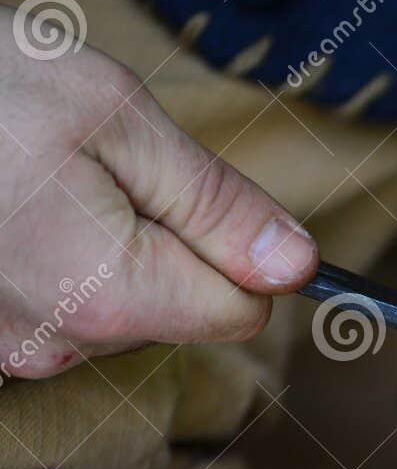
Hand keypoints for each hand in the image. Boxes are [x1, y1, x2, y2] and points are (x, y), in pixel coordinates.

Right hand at [0, 6, 316, 379]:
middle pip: (181, 312)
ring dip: (109, 250)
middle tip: (95, 172)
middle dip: (166, 243)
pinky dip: (59, 266)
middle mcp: (61, 345)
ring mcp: (14, 348)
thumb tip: (297, 265)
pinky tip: (20, 216)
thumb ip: (217, 203)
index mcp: (113, 297)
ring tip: (45, 186)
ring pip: (123, 312)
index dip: (235, 249)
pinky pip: (64, 311)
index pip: (243, 311)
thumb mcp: (119, 120)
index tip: (189, 194)